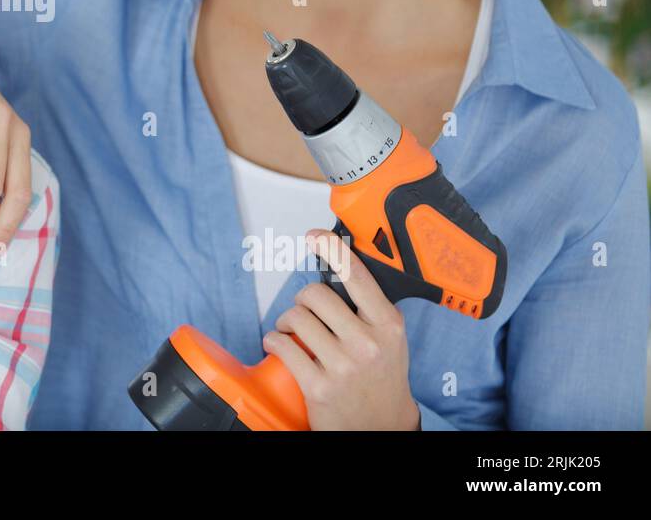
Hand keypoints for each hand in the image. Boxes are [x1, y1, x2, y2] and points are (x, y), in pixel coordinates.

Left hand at [262, 228, 420, 429]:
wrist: (383, 426)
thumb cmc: (382, 377)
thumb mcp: (388, 338)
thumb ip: (369, 307)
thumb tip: (339, 266)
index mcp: (388, 325)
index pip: (358, 276)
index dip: (332, 249)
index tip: (315, 237)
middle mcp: (367, 344)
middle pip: (315, 295)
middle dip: (302, 300)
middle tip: (303, 311)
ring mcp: (343, 366)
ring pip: (296, 319)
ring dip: (285, 322)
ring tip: (291, 332)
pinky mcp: (319, 386)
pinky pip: (282, 346)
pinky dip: (273, 342)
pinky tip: (279, 346)